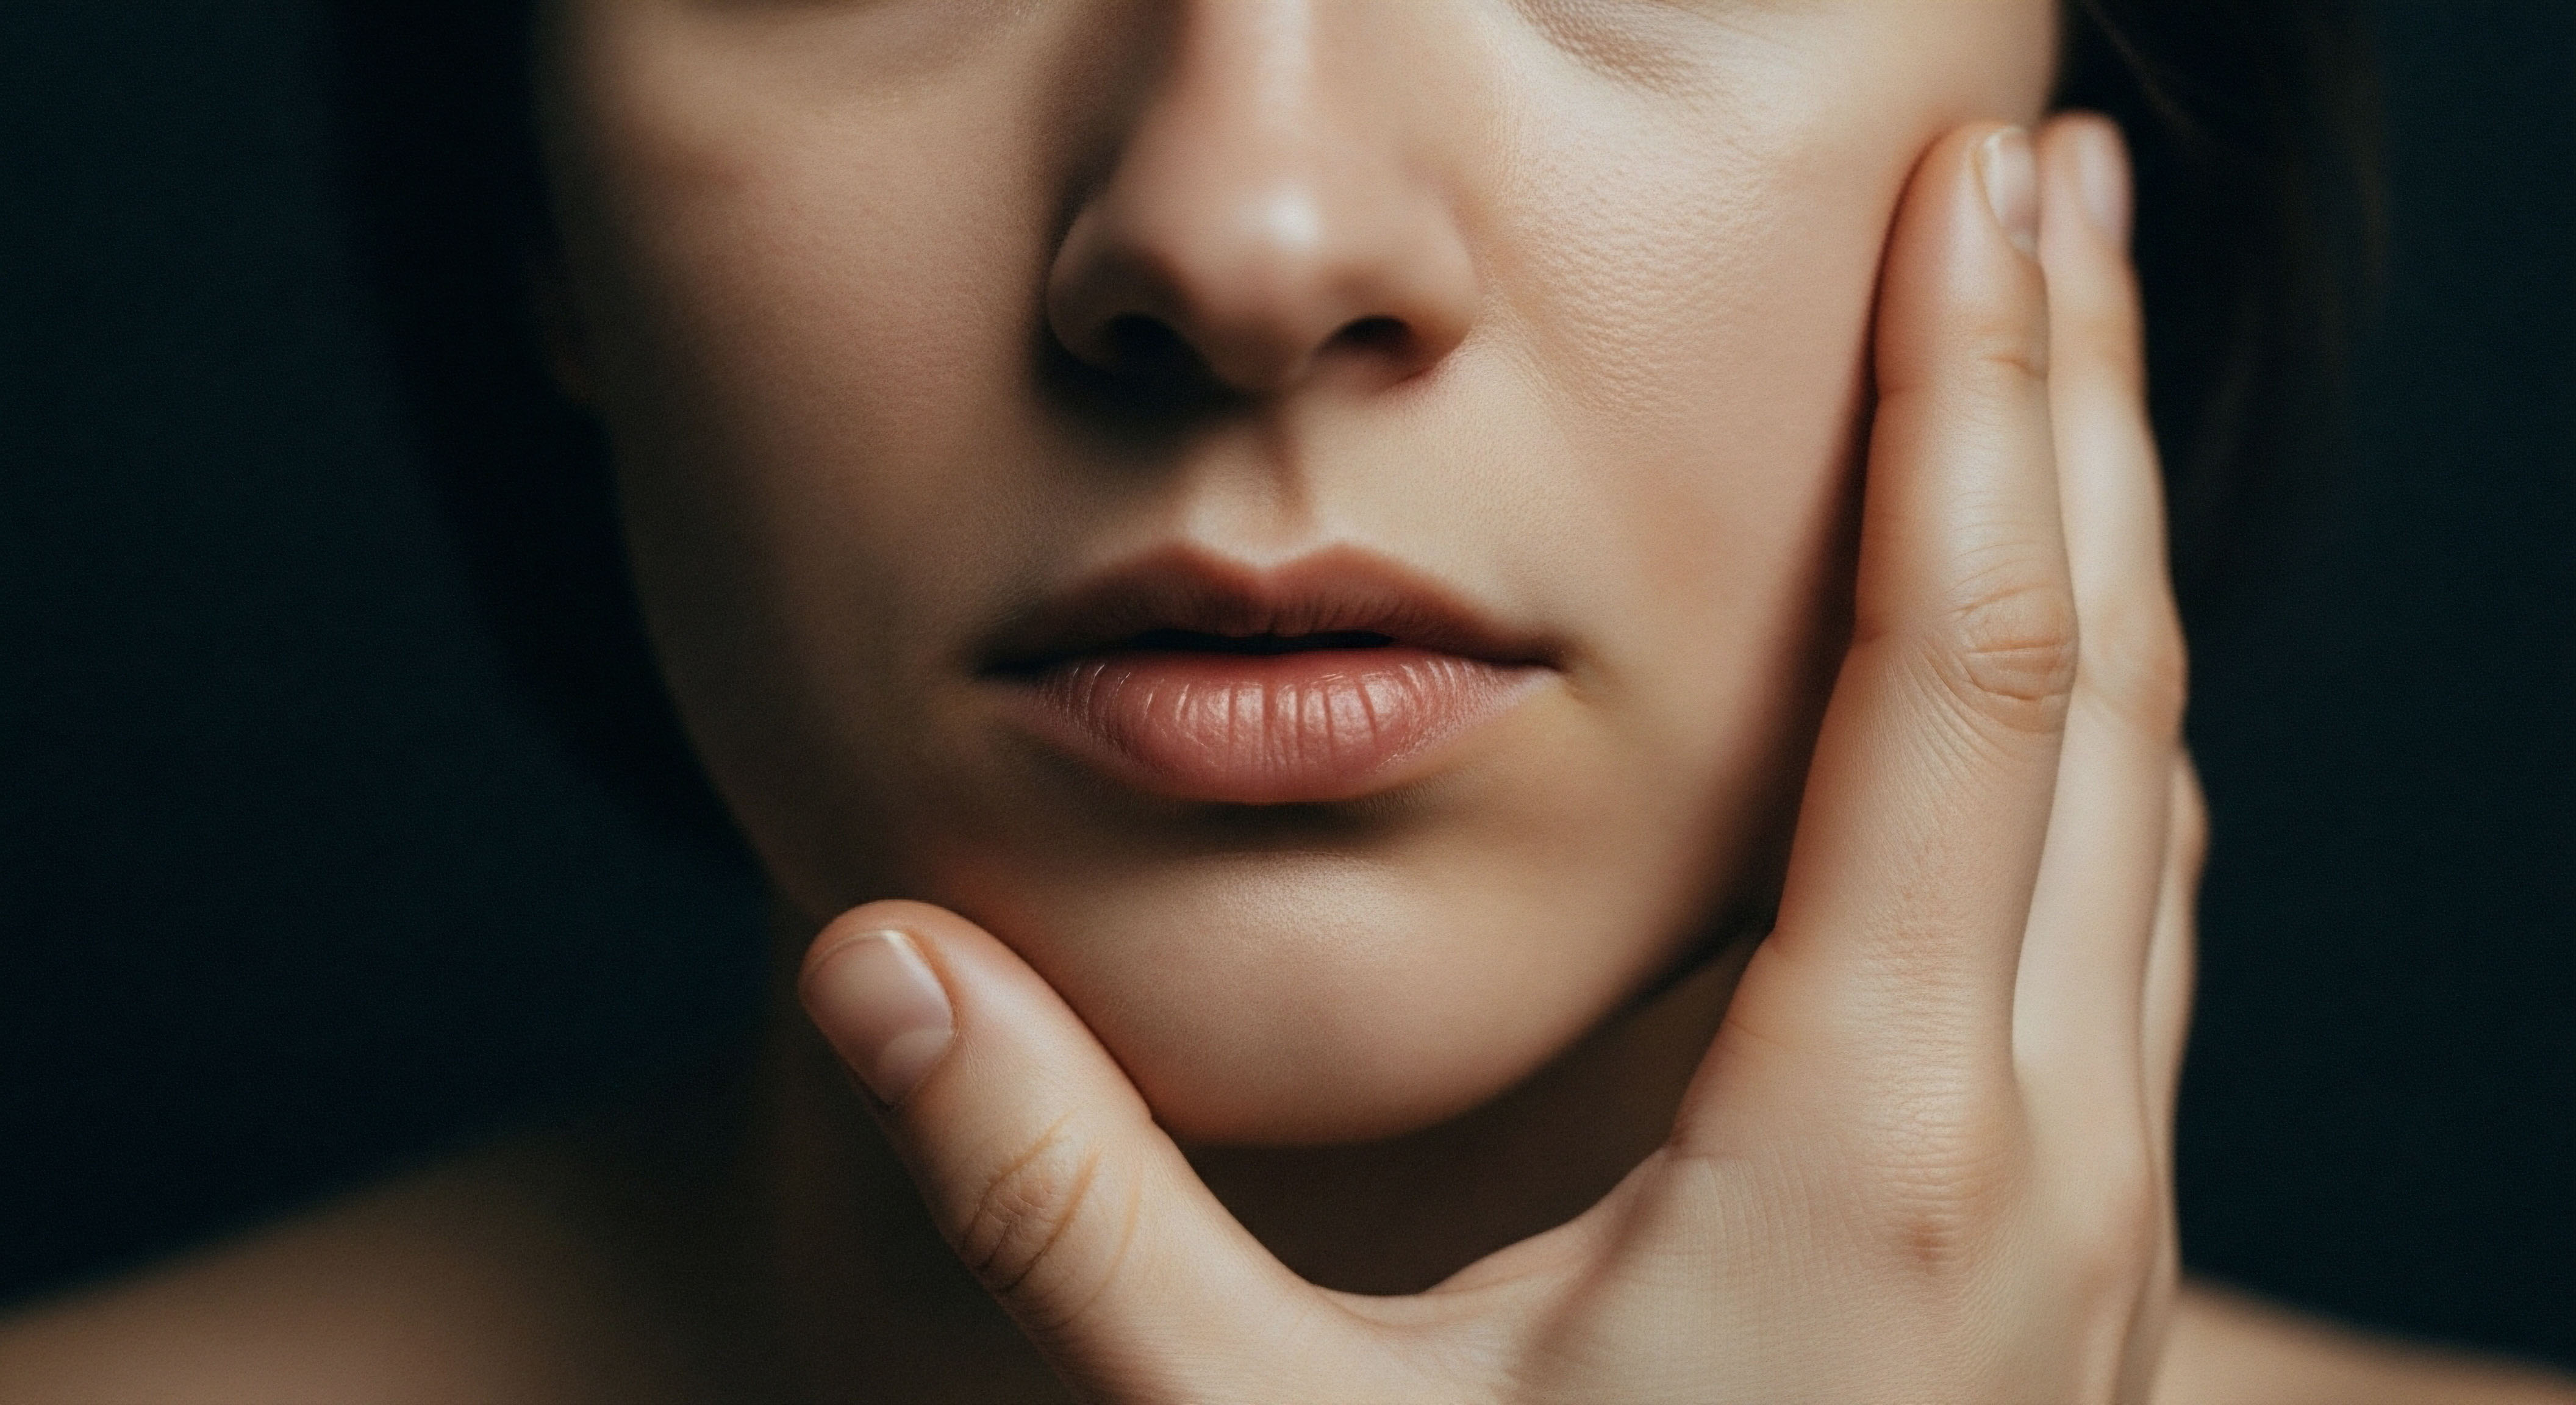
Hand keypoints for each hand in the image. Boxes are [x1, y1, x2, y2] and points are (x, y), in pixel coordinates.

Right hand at [799, 115, 2202, 1403]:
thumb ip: (1074, 1211)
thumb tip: (870, 971)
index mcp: (1867, 1142)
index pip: (1972, 669)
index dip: (1976, 402)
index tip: (1978, 201)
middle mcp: (2042, 1141)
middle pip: (2107, 671)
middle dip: (2077, 392)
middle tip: (2047, 174)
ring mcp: (2096, 1194)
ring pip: (2148, 779)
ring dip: (2106, 538)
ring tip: (2054, 345)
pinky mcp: (2080, 1233)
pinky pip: (2129, 898)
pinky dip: (2094, 713)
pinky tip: (2041, 650)